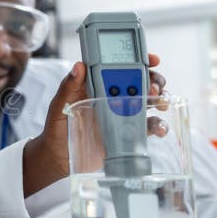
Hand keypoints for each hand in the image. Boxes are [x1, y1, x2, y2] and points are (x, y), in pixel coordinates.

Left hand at [23, 54, 168, 195]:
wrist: (59, 158)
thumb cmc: (57, 127)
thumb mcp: (59, 105)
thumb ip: (68, 87)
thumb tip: (78, 66)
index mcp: (96, 84)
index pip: (119, 66)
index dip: (138, 59)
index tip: (152, 59)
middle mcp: (111, 96)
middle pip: (140, 81)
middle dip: (154, 80)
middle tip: (154, 88)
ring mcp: (121, 113)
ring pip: (148, 101)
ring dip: (159, 100)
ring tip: (160, 104)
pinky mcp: (127, 132)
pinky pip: (147, 126)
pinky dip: (158, 125)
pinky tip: (158, 128)